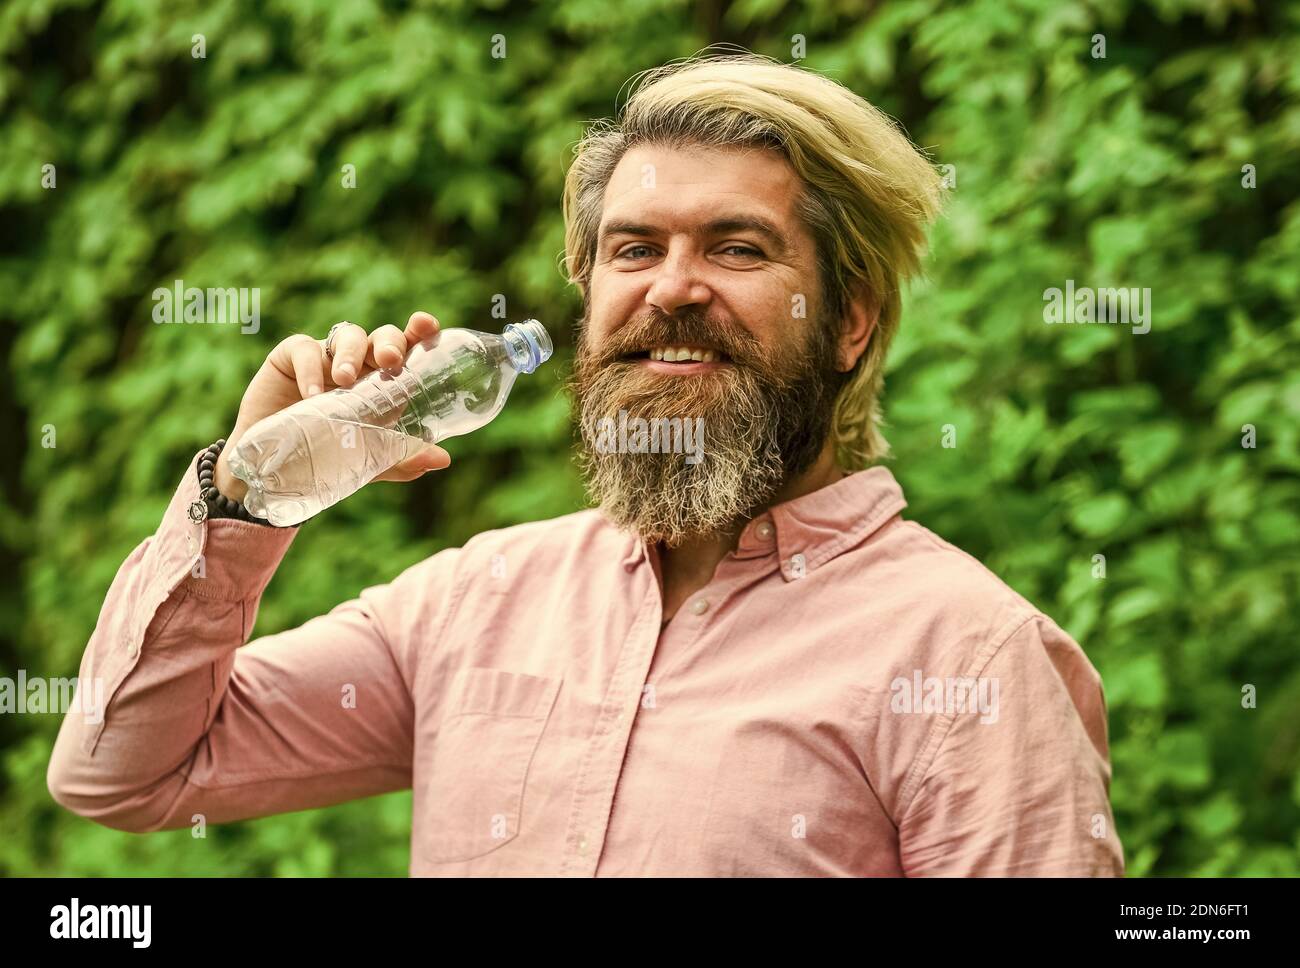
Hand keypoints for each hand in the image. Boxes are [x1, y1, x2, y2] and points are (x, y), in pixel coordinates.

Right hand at [214, 311, 451, 501]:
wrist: (269, 471)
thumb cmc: (323, 458)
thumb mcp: (365, 462)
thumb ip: (400, 458)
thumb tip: (442, 459)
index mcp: (383, 382)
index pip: (408, 350)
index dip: (420, 332)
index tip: (429, 325)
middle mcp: (359, 365)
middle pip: (382, 337)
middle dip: (389, 342)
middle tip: (390, 361)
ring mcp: (325, 358)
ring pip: (347, 335)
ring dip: (352, 354)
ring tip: (345, 380)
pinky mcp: (289, 359)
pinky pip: (304, 349)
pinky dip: (310, 367)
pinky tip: (312, 393)